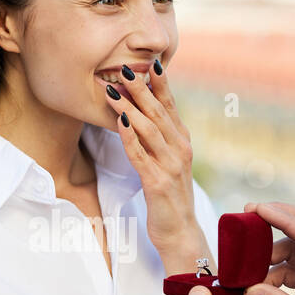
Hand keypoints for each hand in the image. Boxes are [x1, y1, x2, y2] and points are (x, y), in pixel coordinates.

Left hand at [100, 59, 204, 269]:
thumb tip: (144, 114)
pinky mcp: (156, 182)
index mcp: (182, 142)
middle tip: (126, 68)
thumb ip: (160, 139)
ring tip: (112, 90)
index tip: (150, 62)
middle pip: (159, 112)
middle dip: (141, 89)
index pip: (170, 106)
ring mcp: (170, 166)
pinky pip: (140, 154)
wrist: (180, 232)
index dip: (160, 84)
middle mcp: (180, 149)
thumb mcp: (169, 163)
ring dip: (129, 108)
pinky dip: (129, 136)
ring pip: (148, 129)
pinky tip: (118, 122)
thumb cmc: (170, 197)